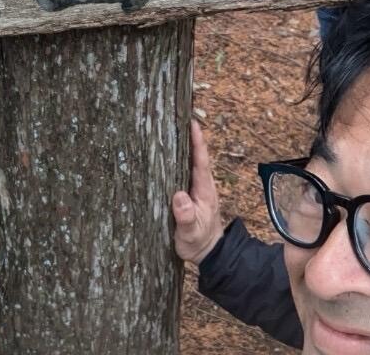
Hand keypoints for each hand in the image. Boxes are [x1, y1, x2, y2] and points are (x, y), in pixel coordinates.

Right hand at [171, 119, 224, 264]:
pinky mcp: (187, 194)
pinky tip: (163, 155)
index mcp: (204, 188)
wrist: (206, 252)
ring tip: (168, 129)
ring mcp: (194, 188)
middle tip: (176, 116)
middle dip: (187, 136)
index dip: (197, 142)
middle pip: (194, 156)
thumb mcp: (191, 231)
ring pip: (187, 163)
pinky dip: (175, 161)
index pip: (201, 160)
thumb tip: (179, 196)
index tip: (192, 123)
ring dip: (180, 147)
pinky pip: (181, 172)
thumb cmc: (199, 241)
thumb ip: (186, 216)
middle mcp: (200, 184)